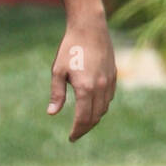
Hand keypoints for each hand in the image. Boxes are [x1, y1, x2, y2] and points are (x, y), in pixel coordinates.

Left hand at [47, 16, 115, 141]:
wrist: (90, 28)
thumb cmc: (70, 48)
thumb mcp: (58, 71)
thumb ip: (56, 94)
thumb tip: (52, 113)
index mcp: (85, 88)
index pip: (83, 118)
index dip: (77, 131)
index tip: (71, 138)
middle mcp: (100, 87)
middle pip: (95, 117)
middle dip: (85, 128)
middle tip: (76, 134)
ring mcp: (109, 82)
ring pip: (104, 108)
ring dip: (94, 118)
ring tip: (83, 122)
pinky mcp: (114, 76)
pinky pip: (109, 98)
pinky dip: (101, 106)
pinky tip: (92, 106)